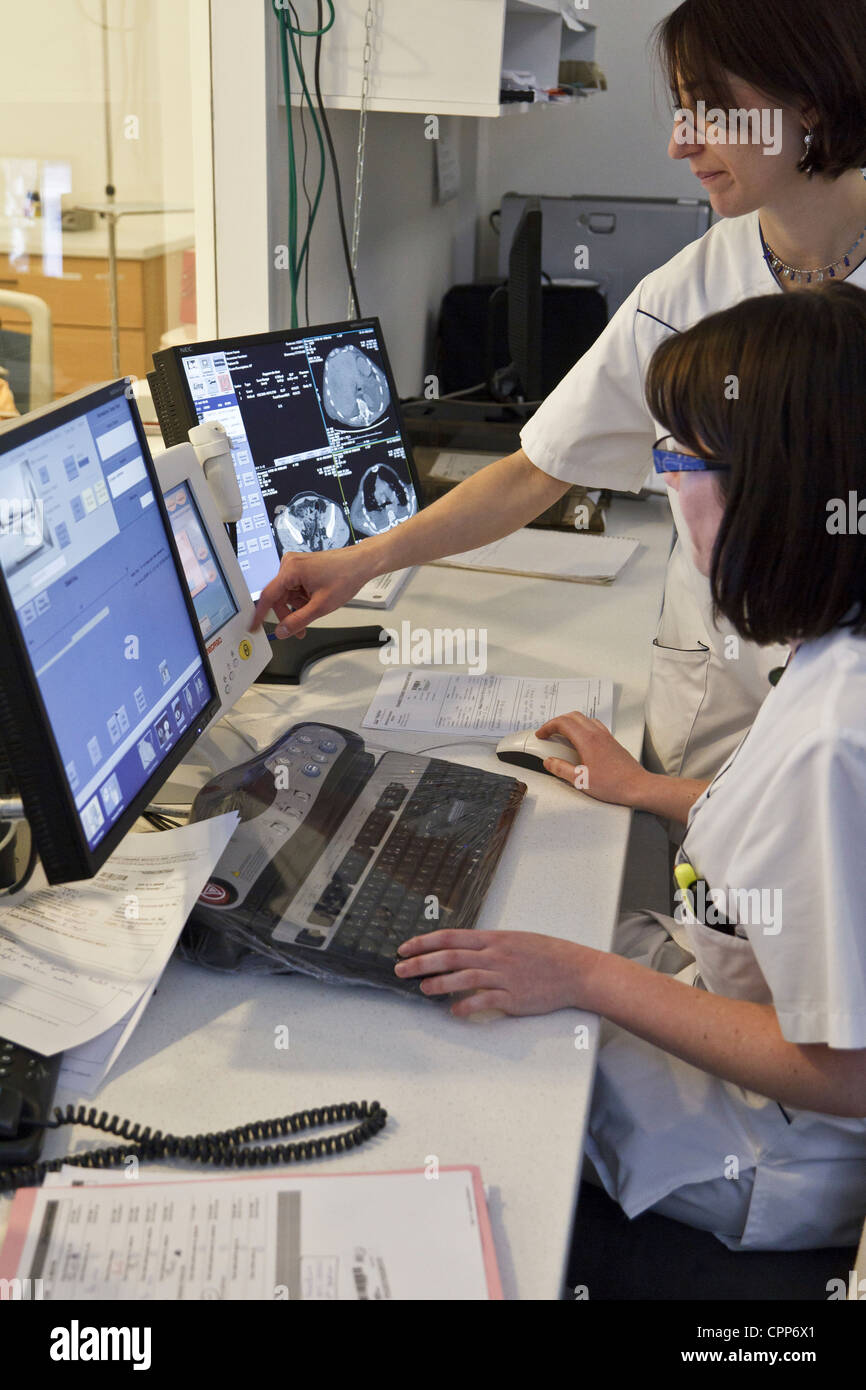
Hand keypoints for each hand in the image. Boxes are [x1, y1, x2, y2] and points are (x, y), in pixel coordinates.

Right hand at [250, 544, 374, 638]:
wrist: (361, 563)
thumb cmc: (345, 577)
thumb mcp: (320, 606)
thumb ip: (298, 621)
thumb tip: (282, 631)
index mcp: (290, 570)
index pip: (268, 596)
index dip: (259, 614)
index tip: (253, 627)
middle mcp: (289, 564)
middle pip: (279, 597)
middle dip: (288, 615)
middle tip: (298, 630)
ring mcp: (295, 565)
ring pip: (287, 595)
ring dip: (297, 608)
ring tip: (313, 613)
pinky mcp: (301, 567)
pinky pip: (294, 588)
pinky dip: (302, 599)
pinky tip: (314, 602)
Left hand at [394, 927, 597, 1018]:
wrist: (575, 971)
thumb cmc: (546, 954)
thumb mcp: (514, 939)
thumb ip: (487, 944)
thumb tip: (460, 950)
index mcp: (494, 939)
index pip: (451, 937)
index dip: (424, 942)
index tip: (405, 947)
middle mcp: (495, 955)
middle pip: (450, 957)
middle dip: (421, 962)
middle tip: (401, 968)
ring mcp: (504, 977)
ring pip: (463, 978)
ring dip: (439, 984)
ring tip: (423, 988)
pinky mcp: (513, 998)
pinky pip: (484, 1001)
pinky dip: (466, 1006)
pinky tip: (454, 1011)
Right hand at [534, 710, 650, 807]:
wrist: (637, 786)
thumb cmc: (613, 785)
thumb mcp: (580, 780)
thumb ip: (561, 769)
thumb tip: (549, 761)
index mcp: (587, 740)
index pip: (563, 723)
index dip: (548, 726)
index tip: (541, 734)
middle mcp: (597, 734)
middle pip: (573, 716)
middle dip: (557, 722)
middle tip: (549, 733)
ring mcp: (606, 736)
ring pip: (585, 719)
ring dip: (571, 722)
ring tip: (562, 735)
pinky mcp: (612, 741)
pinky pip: (594, 725)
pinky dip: (583, 727)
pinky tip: (581, 741)